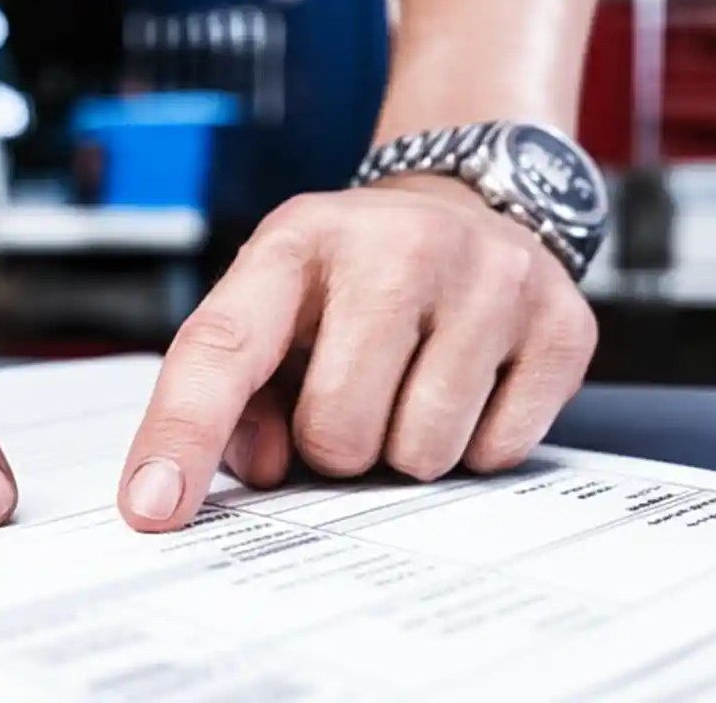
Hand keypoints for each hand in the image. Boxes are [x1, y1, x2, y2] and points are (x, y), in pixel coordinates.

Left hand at [118, 176, 597, 530]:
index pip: (223, 349)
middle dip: (336, 445)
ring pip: (422, 452)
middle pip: (337, 432)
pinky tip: (469, 382)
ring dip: (405, 448)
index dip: (182, 435)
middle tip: (354, 396)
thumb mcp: (275, 313)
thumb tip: (264, 468)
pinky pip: (496, 452)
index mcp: (296, 243)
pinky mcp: (563, 322)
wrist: (467, 206)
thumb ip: (236, 396)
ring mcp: (491, 277)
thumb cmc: (351, 283)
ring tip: (410, 384)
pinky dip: (473, 444)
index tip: (151, 509)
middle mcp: (397, 245)